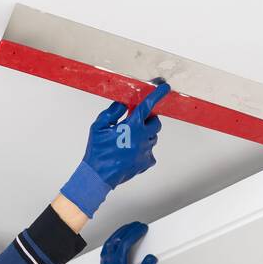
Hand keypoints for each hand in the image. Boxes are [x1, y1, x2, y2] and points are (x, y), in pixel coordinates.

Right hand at [60, 79, 170, 218]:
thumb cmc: (97, 151)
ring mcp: (146, 151)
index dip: (157, 95)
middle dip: (149, 119)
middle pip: (156, 123)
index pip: (147, 106)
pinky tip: (131, 152)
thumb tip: (123, 104)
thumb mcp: (99, 126)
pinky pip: (150, 152)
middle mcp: (142, 138)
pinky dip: (143, 150)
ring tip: (130, 140)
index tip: (165, 88)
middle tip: (137, 122)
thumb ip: (112, 112)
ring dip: (146, 134)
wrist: (98, 175)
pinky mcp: (146, 162)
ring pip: (153, 137)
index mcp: (131, 126)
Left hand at [92, 221, 157, 263]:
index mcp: (117, 263)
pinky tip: (118, 239)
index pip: (126, 241)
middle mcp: (109, 260)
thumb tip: (151, 258)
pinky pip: (108, 246)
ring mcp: (105, 262)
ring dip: (120, 232)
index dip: (135, 232)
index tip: (142, 228)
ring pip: (111, 240)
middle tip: (138, 225)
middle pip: (118, 237)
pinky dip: (114, 239)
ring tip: (130, 228)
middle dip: (129, 229)